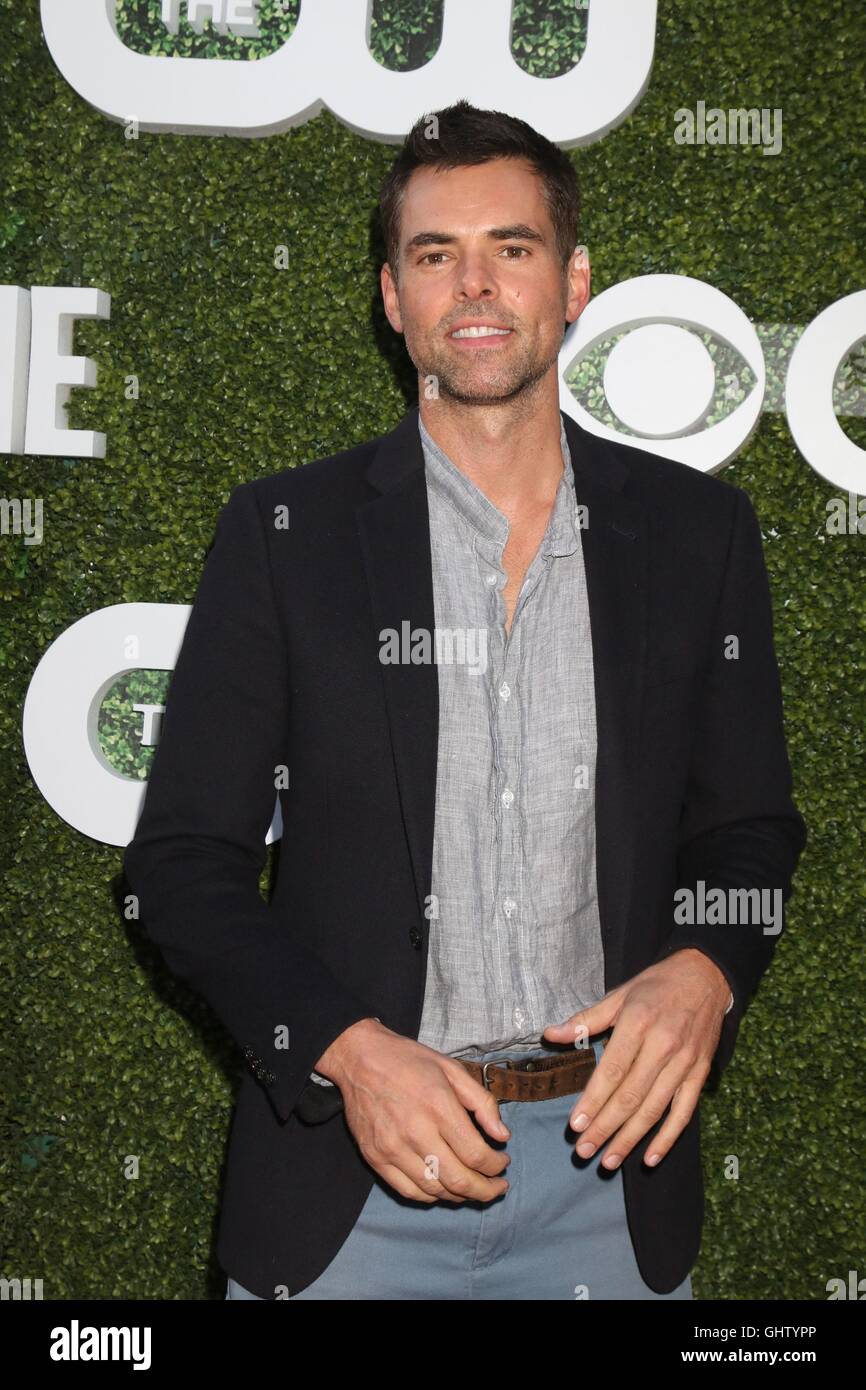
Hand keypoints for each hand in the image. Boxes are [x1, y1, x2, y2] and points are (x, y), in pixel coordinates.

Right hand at [316, 1018, 512, 1202]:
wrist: (359, 1058)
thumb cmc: (409, 1061)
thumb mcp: (452, 1069)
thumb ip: (482, 1102)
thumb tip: (502, 1135)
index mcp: (438, 1106)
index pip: (476, 1154)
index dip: (495, 1166)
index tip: (502, 1162)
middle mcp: (416, 1132)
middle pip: (458, 1180)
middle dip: (485, 1191)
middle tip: (497, 1188)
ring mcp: (392, 1149)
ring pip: (435, 1191)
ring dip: (460, 1196)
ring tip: (473, 1189)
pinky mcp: (375, 1158)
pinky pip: (408, 1191)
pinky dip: (431, 1196)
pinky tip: (443, 1188)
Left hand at [543, 949, 731, 1170]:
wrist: (706, 975)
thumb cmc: (657, 985)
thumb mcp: (620, 994)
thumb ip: (586, 1019)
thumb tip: (549, 1035)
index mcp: (639, 1023)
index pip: (612, 1071)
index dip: (593, 1101)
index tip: (575, 1125)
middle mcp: (663, 1046)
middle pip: (631, 1096)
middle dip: (605, 1128)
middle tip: (583, 1151)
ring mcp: (685, 1063)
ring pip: (654, 1110)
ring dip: (630, 1139)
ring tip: (608, 1160)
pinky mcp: (700, 1073)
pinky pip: (684, 1112)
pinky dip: (668, 1138)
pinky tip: (649, 1157)